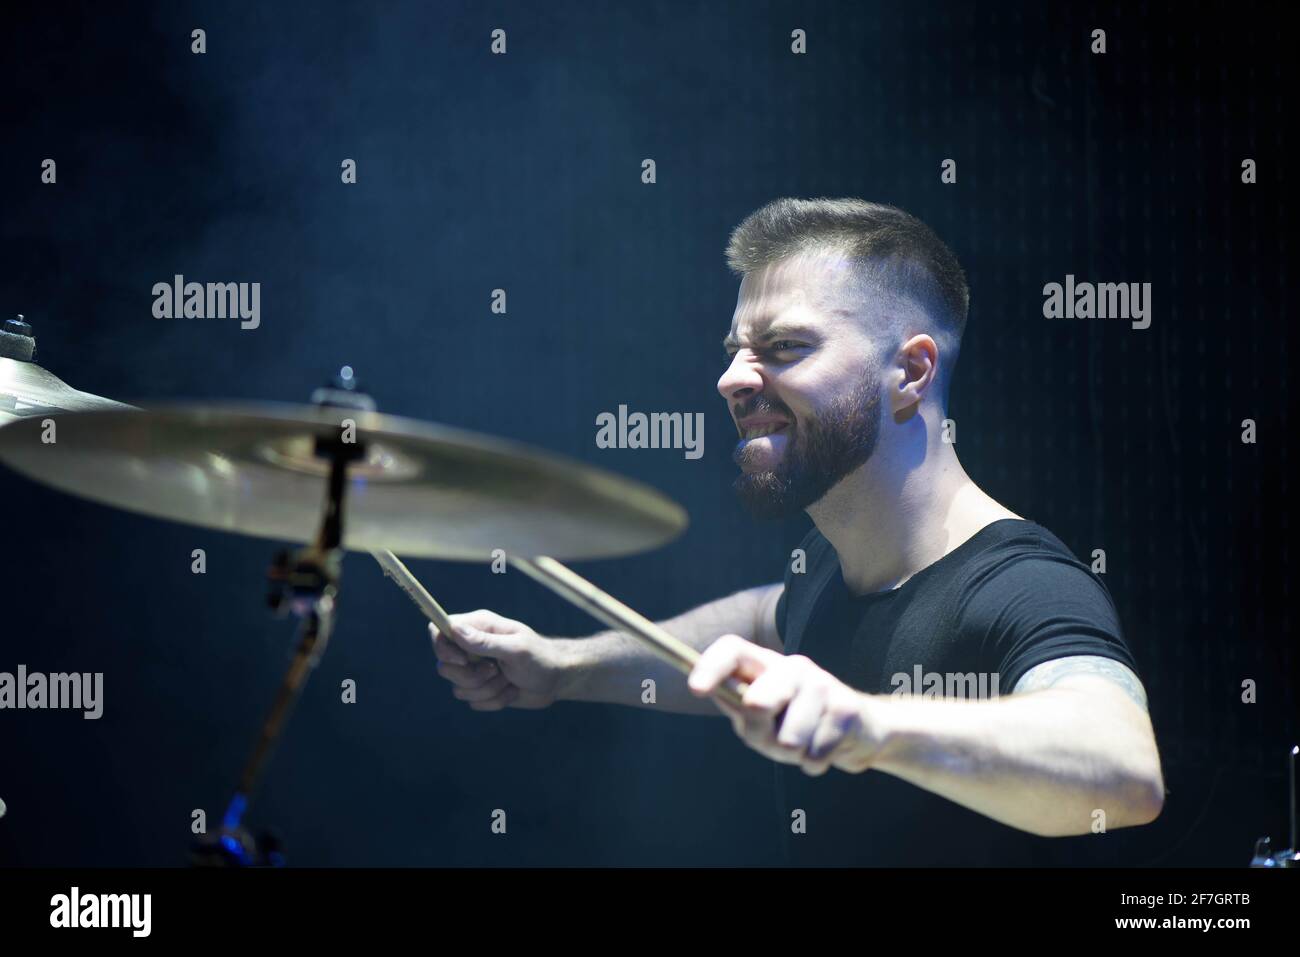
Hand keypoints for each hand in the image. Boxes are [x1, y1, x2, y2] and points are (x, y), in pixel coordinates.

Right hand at [430, 609, 567, 710]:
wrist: (558, 680)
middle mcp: (471, 646)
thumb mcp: (516, 649)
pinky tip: (511, 690)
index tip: (463, 661)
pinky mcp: (480, 688)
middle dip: (471, 676)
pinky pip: (472, 702)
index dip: (442, 648)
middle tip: (496, 670)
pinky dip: (494, 701)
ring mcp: (474, 668)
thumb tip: (453, 629)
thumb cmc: (541, 658)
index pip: (439, 630)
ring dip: (487, 690)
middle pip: (444, 665)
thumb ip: (485, 642)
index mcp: (479, 626)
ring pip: (458, 688)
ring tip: (509, 680)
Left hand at [687, 634, 885, 775]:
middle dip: (761, 734)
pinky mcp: (847, 709)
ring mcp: (822, 684)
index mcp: (766, 665)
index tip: (696, 689)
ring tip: (804, 743)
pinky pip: (814, 755)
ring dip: (793, 754)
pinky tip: (823, 748)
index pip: (733, 649)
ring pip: (788, 739)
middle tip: (776, 739)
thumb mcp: (764, 718)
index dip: (712, 666)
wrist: (862, 730)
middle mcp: (793, 666)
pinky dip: (813, 763)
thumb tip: (717, 692)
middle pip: (758, 701)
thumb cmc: (798, 725)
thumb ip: (740, 708)